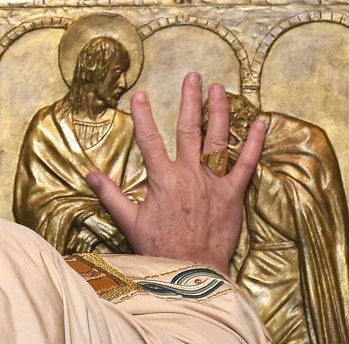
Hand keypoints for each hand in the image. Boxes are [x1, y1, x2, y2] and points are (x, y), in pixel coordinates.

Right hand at [86, 73, 264, 273]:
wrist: (193, 272)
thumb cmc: (160, 248)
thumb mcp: (130, 221)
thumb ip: (111, 194)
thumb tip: (89, 175)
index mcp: (162, 179)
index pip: (149, 139)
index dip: (143, 116)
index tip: (141, 95)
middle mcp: (188, 174)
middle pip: (188, 129)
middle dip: (189, 100)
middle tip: (193, 77)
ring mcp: (213, 182)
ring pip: (217, 139)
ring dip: (219, 111)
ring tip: (220, 88)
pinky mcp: (233, 194)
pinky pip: (246, 164)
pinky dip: (253, 143)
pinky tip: (259, 122)